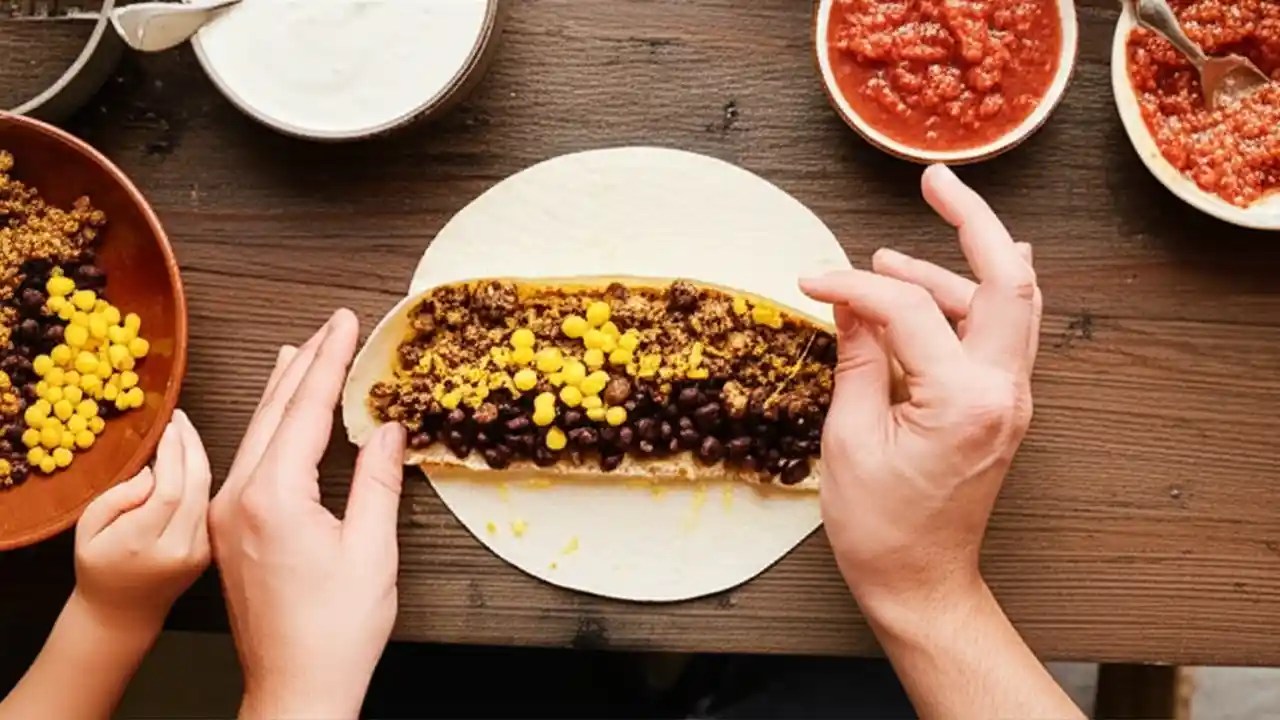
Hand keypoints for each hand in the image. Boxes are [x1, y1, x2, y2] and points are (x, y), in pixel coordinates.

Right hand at [74, 409, 211, 634]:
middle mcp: (178, 548)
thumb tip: (153, 470)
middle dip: (191, 446)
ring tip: (184, 433)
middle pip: (196, 487)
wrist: (123, 612)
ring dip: (198, 459)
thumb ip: (117, 497)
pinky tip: (189, 461)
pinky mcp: (208, 550)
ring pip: (206, 493)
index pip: (169, 490)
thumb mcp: (88, 530)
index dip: (174, 453)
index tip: (169, 426)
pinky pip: (206, 506)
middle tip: (180, 419)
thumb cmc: (98, 566)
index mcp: (142, 543)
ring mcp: (198, 551)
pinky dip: (200, 480)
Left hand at [209, 309, 406, 719]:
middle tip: (331, 325)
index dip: (330, 361)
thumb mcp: (372, 551)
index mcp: (274, 498)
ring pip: (256, 434)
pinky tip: (280, 418)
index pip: (305, 410)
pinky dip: (272, 428)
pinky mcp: (231, 532)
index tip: (346, 323)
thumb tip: (387, 430)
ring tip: (300, 353)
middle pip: (273, 413)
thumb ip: (376, 482)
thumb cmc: (336, 631)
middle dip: (305, 363)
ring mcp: (229, 516)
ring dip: (282, 391)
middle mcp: (240, 499)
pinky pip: (250, 461)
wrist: (295, 688)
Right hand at [800, 165, 1042, 613]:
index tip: (813, 282)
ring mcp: (1010, 399)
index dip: (853, 285)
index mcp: (963, 401)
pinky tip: (945, 282)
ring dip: (957, 267)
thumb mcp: (850, 438)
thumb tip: (848, 299)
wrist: (921, 583)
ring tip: (893, 255)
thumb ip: (856, 356)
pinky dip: (974, 300)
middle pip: (1010, 278)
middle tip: (937, 179)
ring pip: (1007, 302)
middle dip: (975, 220)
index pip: (907, 310)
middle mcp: (1003, 393)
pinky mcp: (1001, 407)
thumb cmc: (882, 527)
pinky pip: (1002, 333)